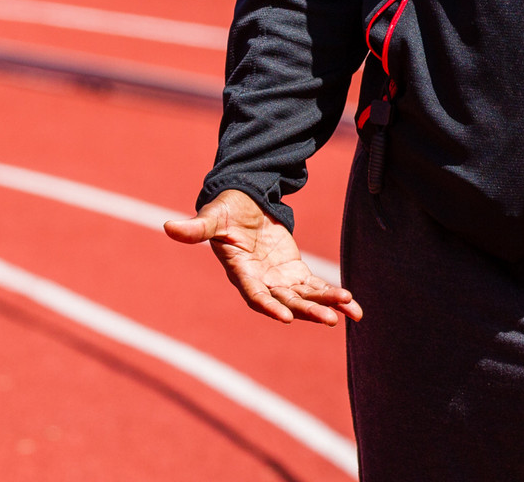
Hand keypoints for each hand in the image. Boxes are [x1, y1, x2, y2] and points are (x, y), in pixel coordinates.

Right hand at [165, 190, 361, 325]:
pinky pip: (315, 288)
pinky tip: (354, 307)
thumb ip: (197, 228)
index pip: (255, 294)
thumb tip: (169, 227)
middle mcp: (261, 282)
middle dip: (308, 310)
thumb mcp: (213, 216)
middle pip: (286, 301)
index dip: (270, 305)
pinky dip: (333, 296)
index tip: (287, 316)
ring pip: (305, 298)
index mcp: (240, 271)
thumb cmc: (225, 210)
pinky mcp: (294, 273)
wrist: (242, 204)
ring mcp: (279, 280)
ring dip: (326, 306)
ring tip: (350, 312)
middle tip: (330, 319)